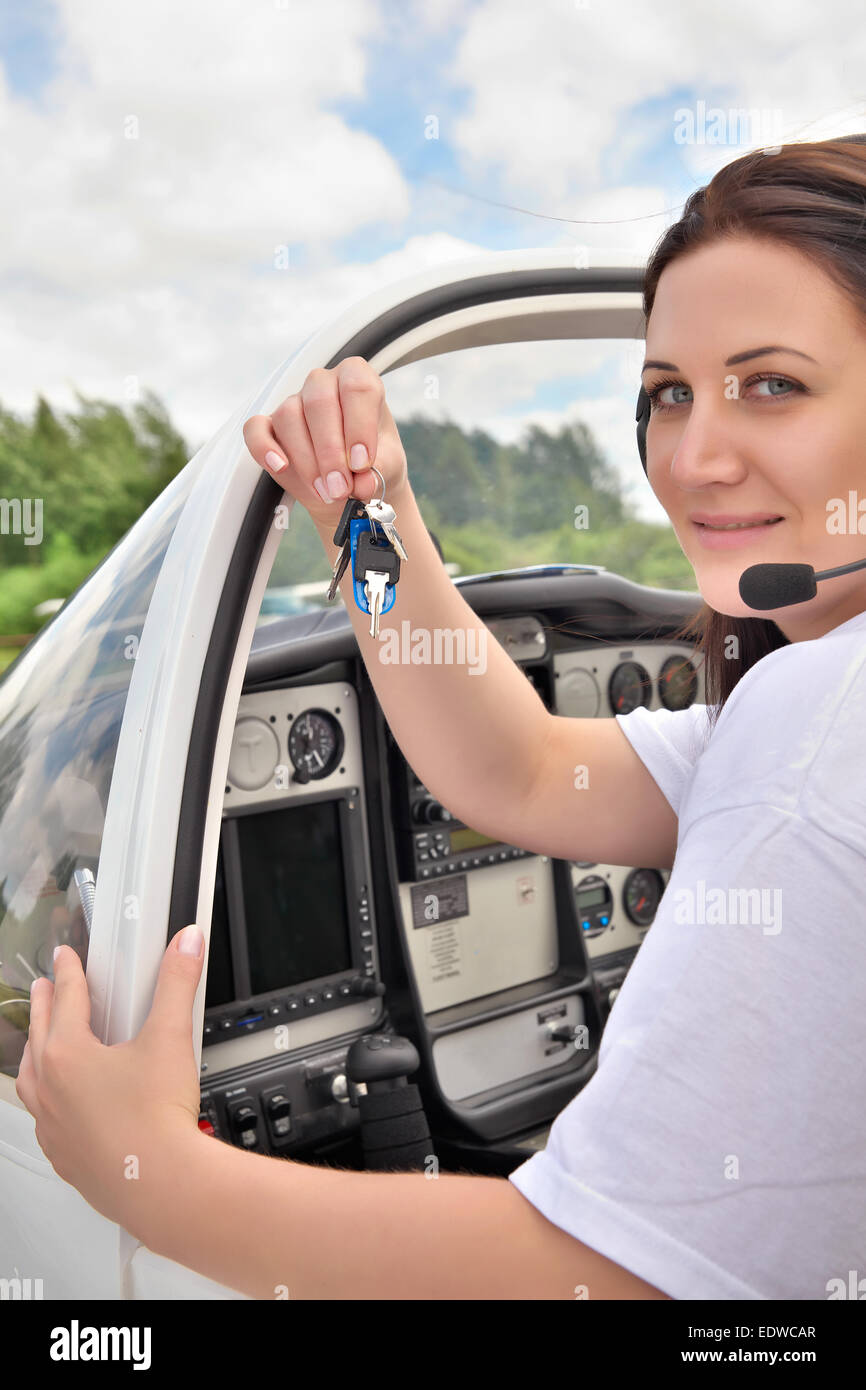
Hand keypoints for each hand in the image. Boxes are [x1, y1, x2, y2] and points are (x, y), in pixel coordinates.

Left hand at [15, 926, 205, 1235]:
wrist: (159, 1184)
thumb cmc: (158, 1119)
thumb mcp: (170, 1036)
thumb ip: (177, 983)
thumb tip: (185, 945)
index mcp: (67, 1055)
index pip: (67, 999)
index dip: (69, 972)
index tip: (65, 958)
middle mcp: (50, 1090)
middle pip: (40, 1035)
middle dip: (44, 1006)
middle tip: (45, 987)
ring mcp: (53, 1125)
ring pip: (31, 1080)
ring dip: (35, 1052)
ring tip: (42, 1041)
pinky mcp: (65, 1155)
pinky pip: (43, 1119)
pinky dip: (46, 1100)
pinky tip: (61, 1102)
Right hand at [243, 356, 408, 526]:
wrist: (352, 483)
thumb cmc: (372, 463)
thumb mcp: (386, 468)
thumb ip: (377, 473)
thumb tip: (362, 483)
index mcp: (358, 380)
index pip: (357, 387)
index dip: (359, 427)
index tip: (362, 464)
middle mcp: (324, 384)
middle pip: (319, 402)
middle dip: (330, 452)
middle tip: (341, 488)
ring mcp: (294, 402)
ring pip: (289, 417)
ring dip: (306, 460)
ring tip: (326, 492)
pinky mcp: (269, 426)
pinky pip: (255, 429)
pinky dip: (264, 448)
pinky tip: (281, 467)